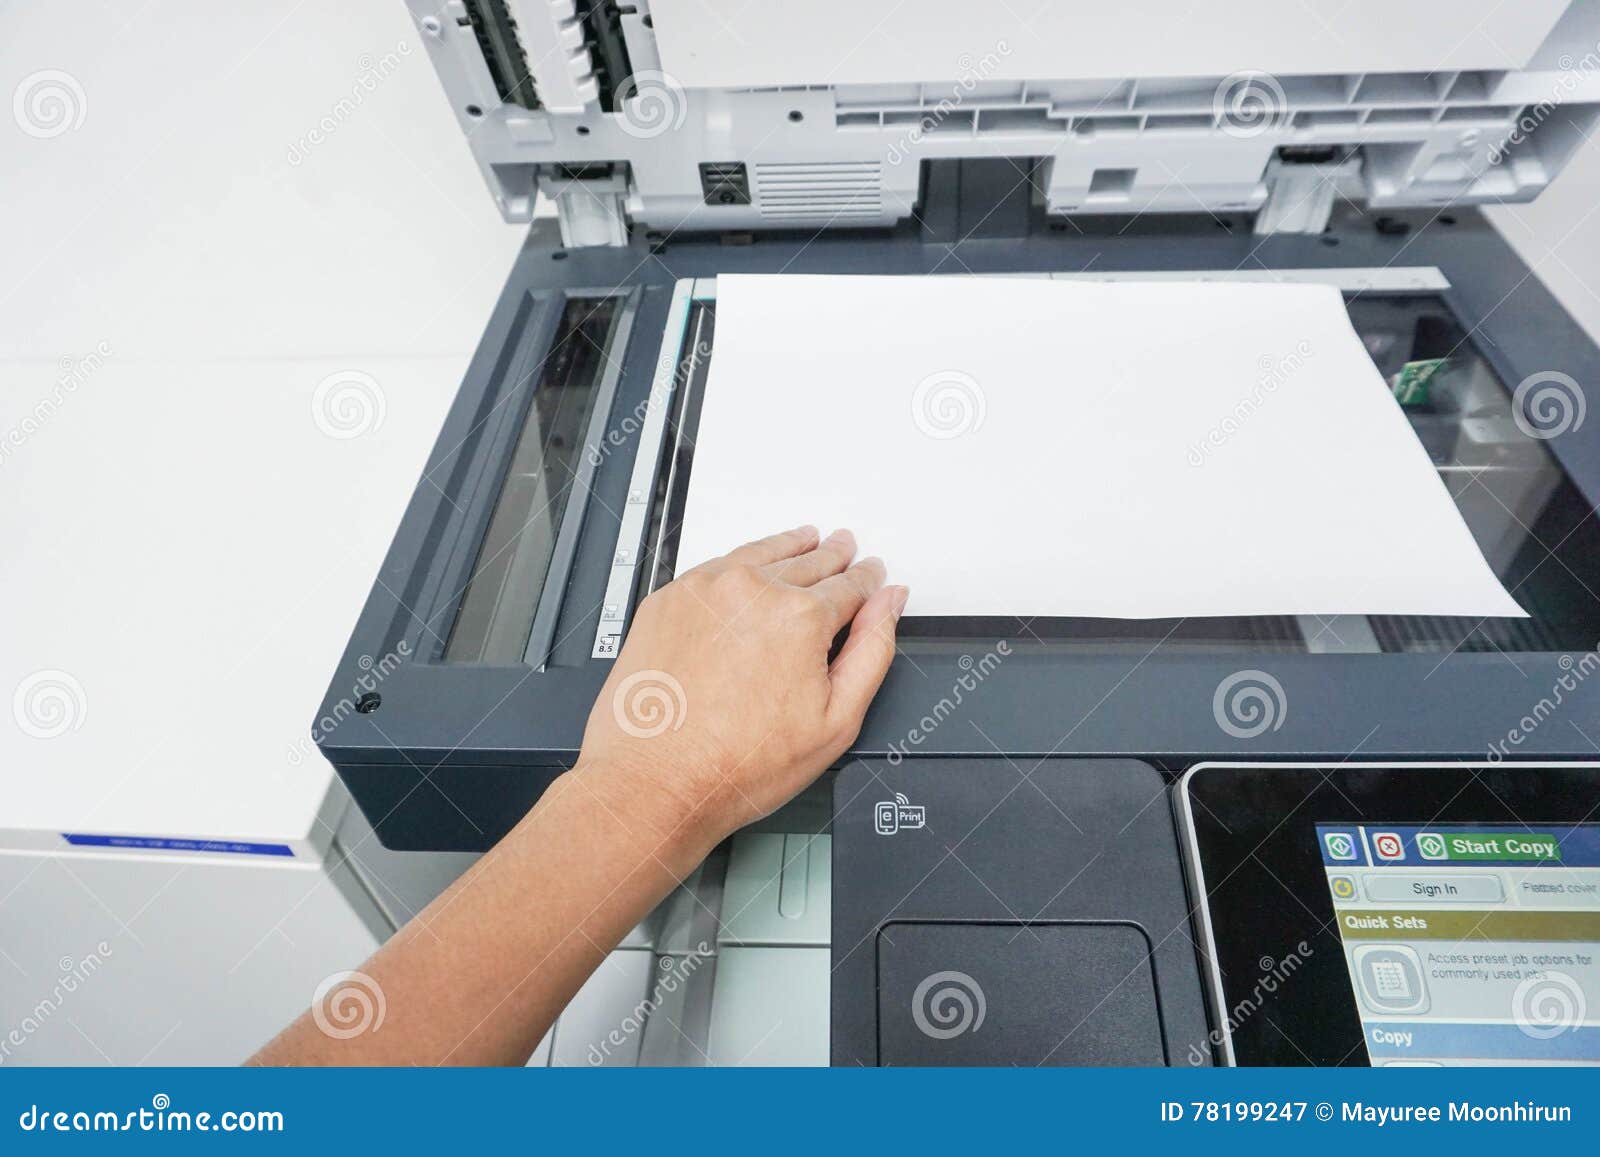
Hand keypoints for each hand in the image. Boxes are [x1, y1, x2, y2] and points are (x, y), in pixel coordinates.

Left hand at [575, 526, 906, 849]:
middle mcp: (751, 591)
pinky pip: (716, 565)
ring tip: (807, 540)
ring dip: (790, 547)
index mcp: (800, 617)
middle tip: (845, 548)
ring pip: (761, 553)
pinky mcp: (668, 600)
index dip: (866, 580)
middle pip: (807, 561)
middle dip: (833, 557)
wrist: (655, 781)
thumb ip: (872, 652)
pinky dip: (742, 561)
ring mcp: (705, 590)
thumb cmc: (737, 764)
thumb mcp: (836, 721)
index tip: (871, 575)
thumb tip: (887, 605)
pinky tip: (750, 566)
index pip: (850, 585)